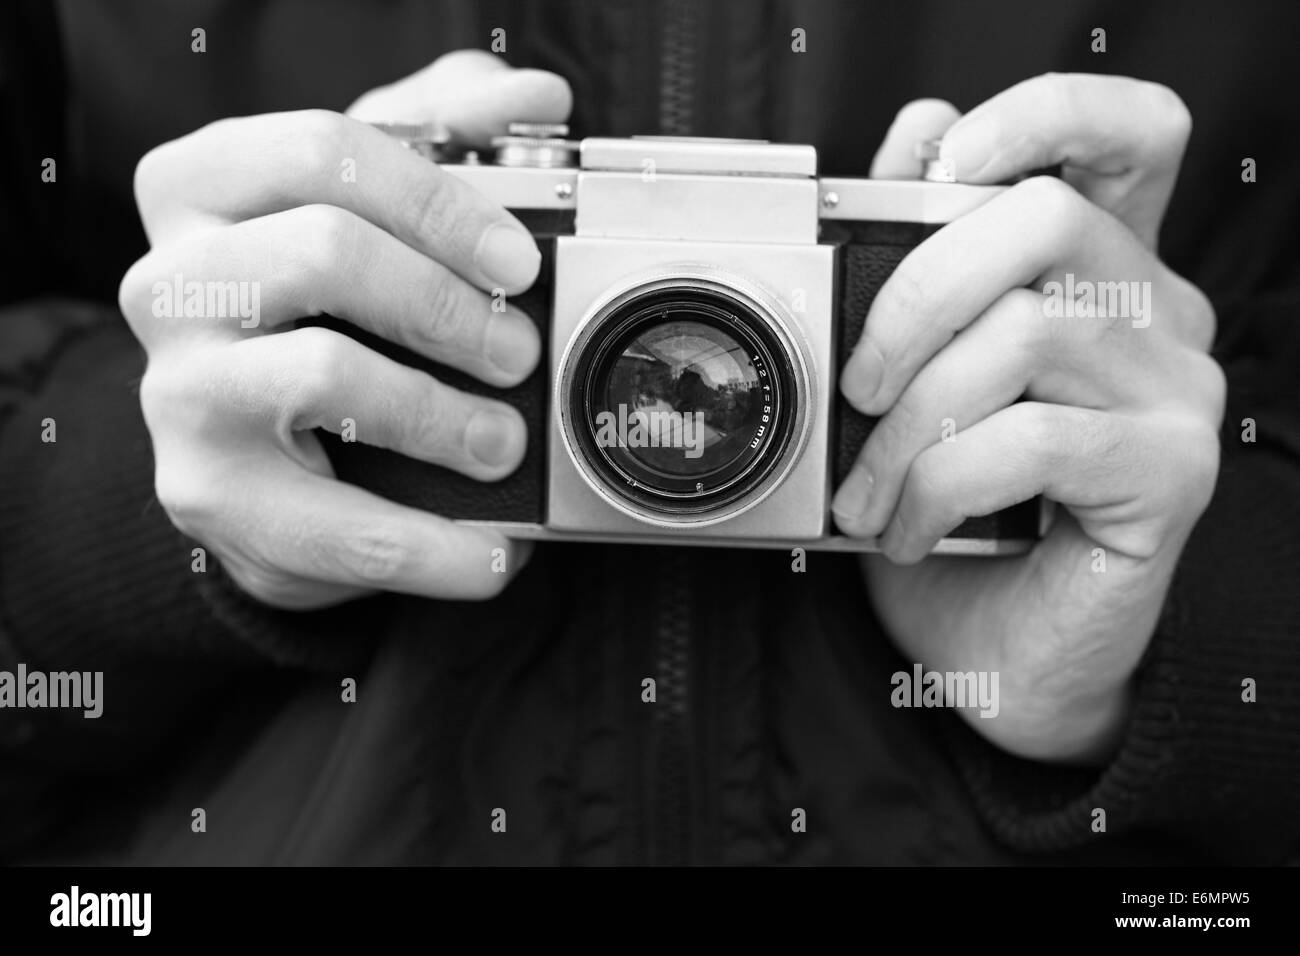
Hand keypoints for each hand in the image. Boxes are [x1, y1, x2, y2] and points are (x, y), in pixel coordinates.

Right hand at [119, 50, 571, 608]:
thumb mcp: (367, 204)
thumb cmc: (318, 308)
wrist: (254, 446)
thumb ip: (442, 133)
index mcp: (206, 186)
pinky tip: (491, 551)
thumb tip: (533, 95)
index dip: (435, 199)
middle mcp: (172, 279)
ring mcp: (178, 388)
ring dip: (440, 415)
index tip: (518, 257)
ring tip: (504, 444)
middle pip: (324, 251)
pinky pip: (333, 525)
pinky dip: (430, 544)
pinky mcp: (203, 489)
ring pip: (321, 375)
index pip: (320, 149)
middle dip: (446, 303)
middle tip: (519, 350)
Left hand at [831, 75, 1225, 762]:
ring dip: (910, 420)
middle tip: (860, 385)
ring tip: (869, 490)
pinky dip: (939, 483)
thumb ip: (922, 270)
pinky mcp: (1172, 469)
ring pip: (1027, 332)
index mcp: (1099, 274)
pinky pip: (1030, 437)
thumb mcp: (919, 386)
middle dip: (915, 296)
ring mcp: (1175, 389)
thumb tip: (910, 141)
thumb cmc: (960, 520)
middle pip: (1046, 219)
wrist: (1001, 653)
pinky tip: (911, 528)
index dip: (1045, 113)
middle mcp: (1157, 313)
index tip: (941, 162)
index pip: (1128, 135)